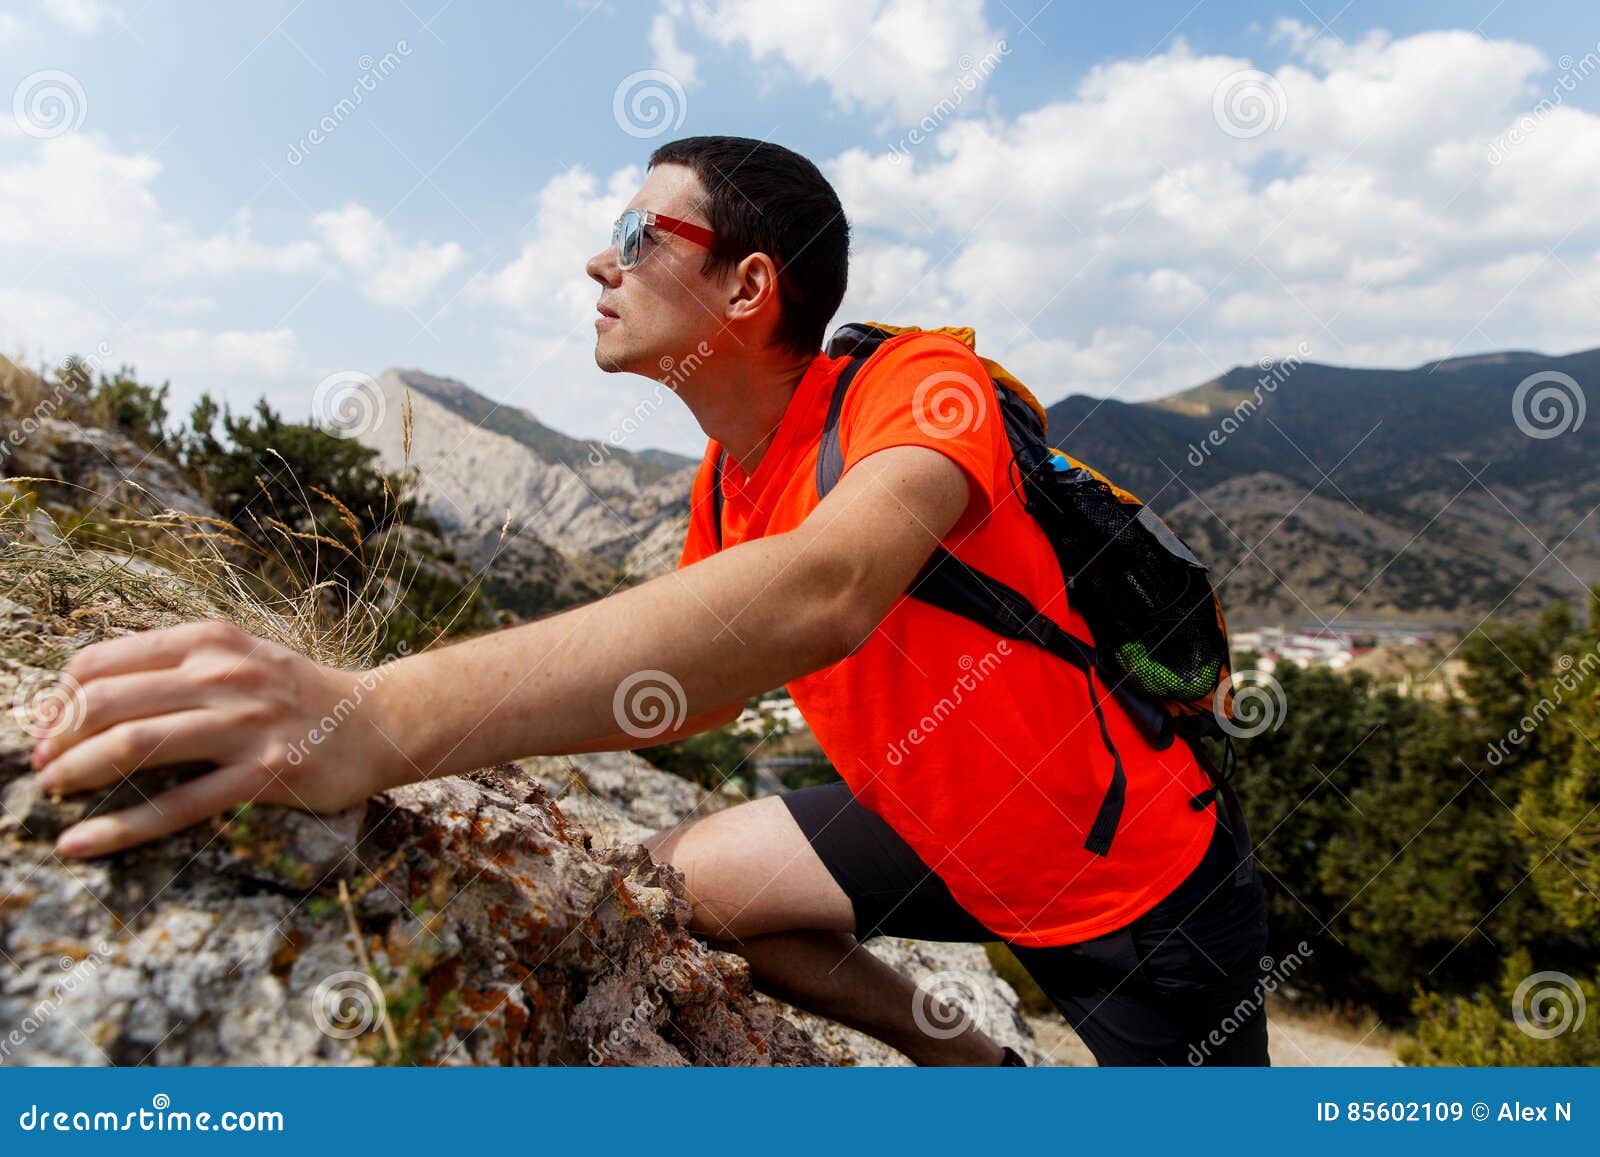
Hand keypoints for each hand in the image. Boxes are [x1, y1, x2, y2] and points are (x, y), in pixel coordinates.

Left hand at [29, 620, 404, 857]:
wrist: (378, 722)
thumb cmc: (296, 696)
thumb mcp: (238, 660)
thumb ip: (175, 669)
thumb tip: (90, 694)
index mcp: (209, 642)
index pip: (104, 661)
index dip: (60, 696)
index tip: (45, 726)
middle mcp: (224, 677)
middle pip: (110, 701)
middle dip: (58, 736)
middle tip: (39, 764)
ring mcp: (245, 726)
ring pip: (137, 745)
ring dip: (78, 771)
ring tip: (51, 790)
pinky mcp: (264, 776)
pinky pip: (178, 805)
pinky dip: (120, 828)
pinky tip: (80, 843)